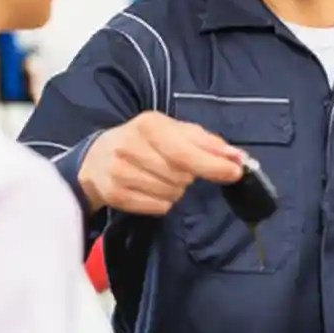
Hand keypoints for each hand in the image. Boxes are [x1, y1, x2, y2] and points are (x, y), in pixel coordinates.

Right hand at [78, 111, 245, 214]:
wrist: (97, 158)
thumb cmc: (146, 141)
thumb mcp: (174, 131)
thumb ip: (206, 142)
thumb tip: (237, 157)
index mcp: (149, 125)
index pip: (185, 151)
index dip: (213, 164)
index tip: (236, 172)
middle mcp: (131, 146)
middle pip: (180, 175)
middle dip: (190, 176)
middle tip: (182, 170)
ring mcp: (119, 172)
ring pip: (170, 194)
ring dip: (176, 190)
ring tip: (163, 177)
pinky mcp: (114, 195)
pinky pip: (156, 207)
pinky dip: (162, 202)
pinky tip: (152, 189)